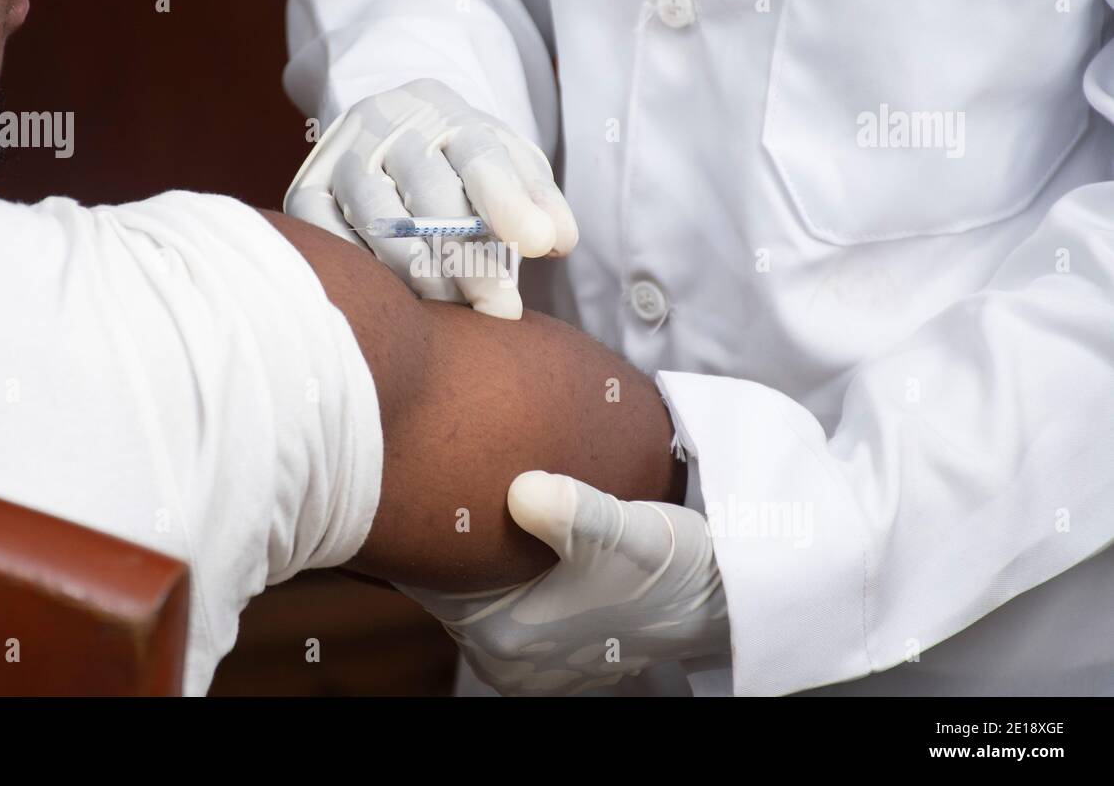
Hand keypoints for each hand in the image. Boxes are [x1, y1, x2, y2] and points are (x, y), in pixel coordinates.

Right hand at [284, 79, 578, 319]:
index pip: (480, 155)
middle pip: (430, 191)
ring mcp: (342, 156)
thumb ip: (538, 201)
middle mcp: (388, 124)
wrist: (389, 132)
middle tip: (500, 308)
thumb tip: (558, 240)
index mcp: (447, 113)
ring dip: (421, 273)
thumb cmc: (460, 163)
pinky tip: (397, 301)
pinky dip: (364, 271)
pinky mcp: (305, 190)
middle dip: (470, 257)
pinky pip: (328, 236)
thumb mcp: (509, 167)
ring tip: (454, 312)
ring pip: (378, 218)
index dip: (509, 202)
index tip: (541, 246)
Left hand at [399, 471, 728, 695]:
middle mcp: (504, 657)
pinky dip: (492, 559)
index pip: (422, 575)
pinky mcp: (543, 645)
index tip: (391, 463)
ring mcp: (523, 655)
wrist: (722, 596)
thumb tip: (525, 492)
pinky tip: (501, 511)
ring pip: (466, 586)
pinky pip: (495, 593)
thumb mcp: (628, 532)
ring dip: (464, 541)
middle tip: (414, 456)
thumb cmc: (674, 566)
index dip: (406, 517)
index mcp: (506, 638)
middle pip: (440, 580)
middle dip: (433, 528)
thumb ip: (577, 514)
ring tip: (454, 474)